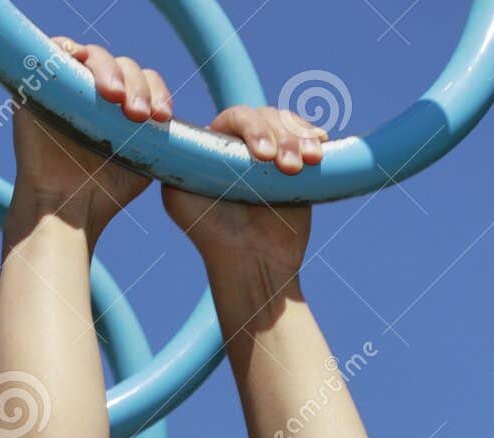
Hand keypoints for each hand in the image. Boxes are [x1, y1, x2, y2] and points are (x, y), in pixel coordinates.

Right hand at [10, 36, 171, 238]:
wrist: (65, 209)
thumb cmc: (105, 191)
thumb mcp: (145, 160)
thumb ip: (161, 136)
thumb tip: (190, 125)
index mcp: (124, 107)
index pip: (147, 82)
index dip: (157, 92)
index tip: (163, 117)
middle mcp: (97, 92)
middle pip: (123, 66)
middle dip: (136, 85)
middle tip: (137, 114)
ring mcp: (68, 85)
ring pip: (93, 56)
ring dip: (108, 70)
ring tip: (115, 97)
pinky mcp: (39, 82)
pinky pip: (54, 50)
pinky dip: (68, 49)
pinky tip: (81, 64)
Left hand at [161, 106, 325, 289]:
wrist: (253, 263)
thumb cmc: (213, 234)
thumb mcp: (179, 198)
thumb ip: (175, 163)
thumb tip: (172, 132)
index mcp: (215, 143)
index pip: (236, 118)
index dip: (253, 128)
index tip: (263, 156)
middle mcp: (244, 142)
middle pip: (266, 117)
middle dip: (282, 136)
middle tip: (287, 166)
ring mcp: (274, 152)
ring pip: (290, 125)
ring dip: (300, 138)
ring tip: (309, 162)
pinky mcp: (299, 165)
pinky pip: (309, 139)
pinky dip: (315, 139)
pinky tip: (321, 145)